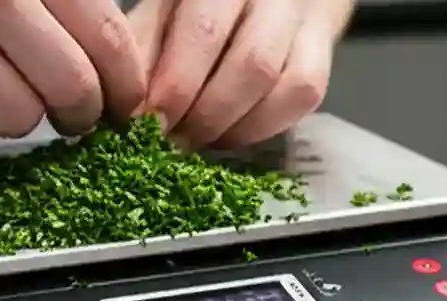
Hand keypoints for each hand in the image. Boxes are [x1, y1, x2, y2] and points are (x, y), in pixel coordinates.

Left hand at [128, 0, 354, 148]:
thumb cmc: (201, 5)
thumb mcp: (163, 14)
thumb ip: (144, 53)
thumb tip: (126, 108)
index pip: (202, 31)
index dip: (176, 86)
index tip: (150, 124)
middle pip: (248, 62)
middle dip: (205, 114)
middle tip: (174, 141)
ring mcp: (299, 16)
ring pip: (278, 84)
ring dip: (233, 126)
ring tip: (200, 140)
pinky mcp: (320, 48)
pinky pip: (300, 96)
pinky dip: (262, 126)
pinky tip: (232, 134)